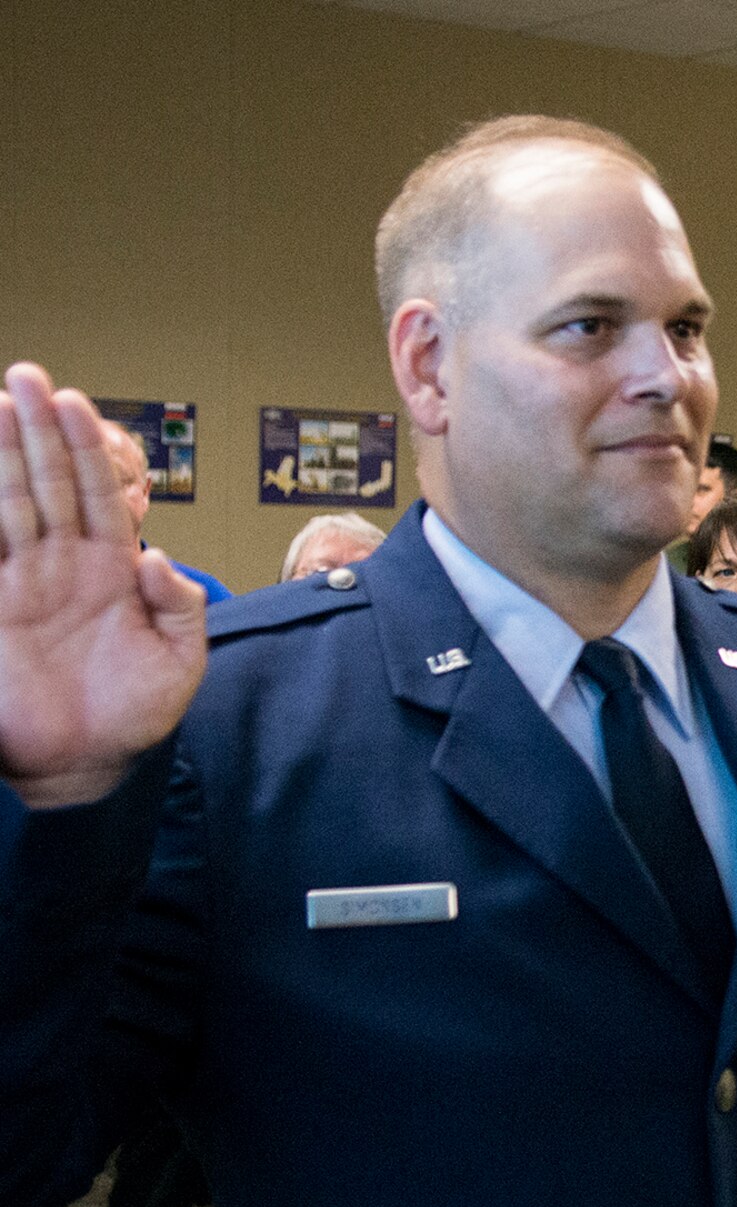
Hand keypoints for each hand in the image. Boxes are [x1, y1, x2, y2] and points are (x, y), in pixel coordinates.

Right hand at [0, 364, 207, 807]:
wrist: (88, 764)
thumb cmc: (136, 712)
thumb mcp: (180, 662)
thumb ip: (180, 608)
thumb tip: (161, 559)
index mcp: (113, 568)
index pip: (101, 492)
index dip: (87, 447)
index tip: (75, 401)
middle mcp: (65, 563)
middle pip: (50, 481)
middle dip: (38, 428)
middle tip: (26, 375)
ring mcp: (23, 581)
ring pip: (11, 502)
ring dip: (3, 454)